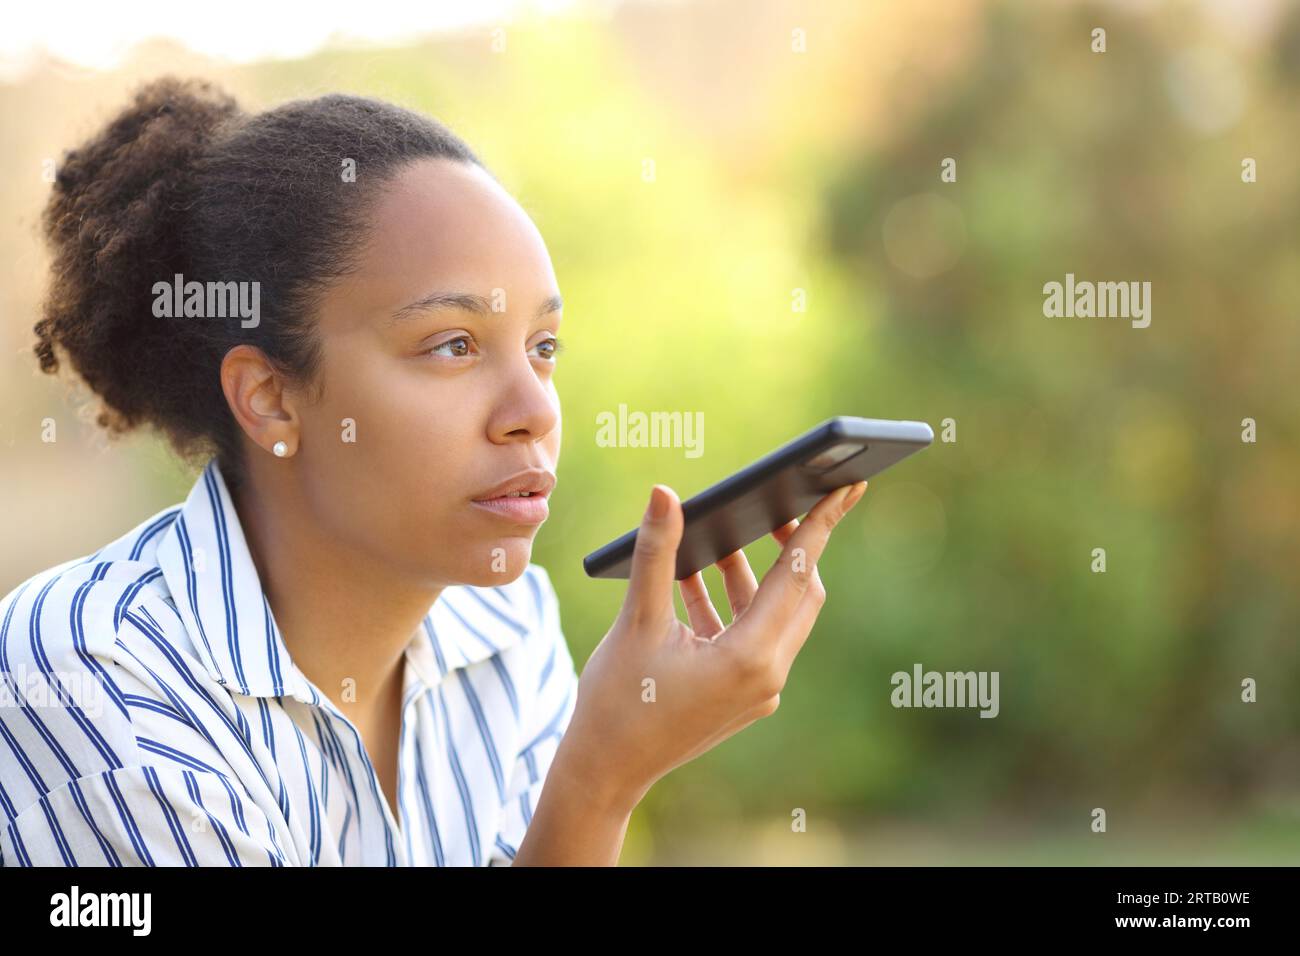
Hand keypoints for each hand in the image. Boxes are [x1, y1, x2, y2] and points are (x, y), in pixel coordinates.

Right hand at [560, 479, 867, 813]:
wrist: (604, 771)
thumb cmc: (616, 699)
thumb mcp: (635, 620)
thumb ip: (656, 553)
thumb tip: (665, 494)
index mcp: (749, 657)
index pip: (796, 574)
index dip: (820, 525)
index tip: (845, 486)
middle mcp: (767, 676)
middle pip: (799, 594)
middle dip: (792, 546)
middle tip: (779, 503)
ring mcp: (758, 691)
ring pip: (774, 615)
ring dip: (750, 575)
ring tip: (715, 541)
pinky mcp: (743, 696)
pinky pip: (752, 636)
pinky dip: (732, 605)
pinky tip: (692, 580)